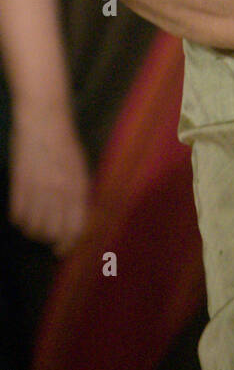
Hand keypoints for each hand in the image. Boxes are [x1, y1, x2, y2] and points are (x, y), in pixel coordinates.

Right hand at [9, 101, 91, 256]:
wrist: (43, 119)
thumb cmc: (65, 142)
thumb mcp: (80, 168)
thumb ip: (79, 194)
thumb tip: (77, 220)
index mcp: (78, 187)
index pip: (75, 228)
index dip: (68, 244)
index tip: (62, 250)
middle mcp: (59, 192)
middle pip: (52, 233)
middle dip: (50, 240)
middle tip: (47, 238)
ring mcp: (37, 189)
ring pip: (33, 228)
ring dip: (33, 230)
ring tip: (34, 223)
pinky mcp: (18, 184)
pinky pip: (17, 215)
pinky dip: (19, 219)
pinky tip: (22, 212)